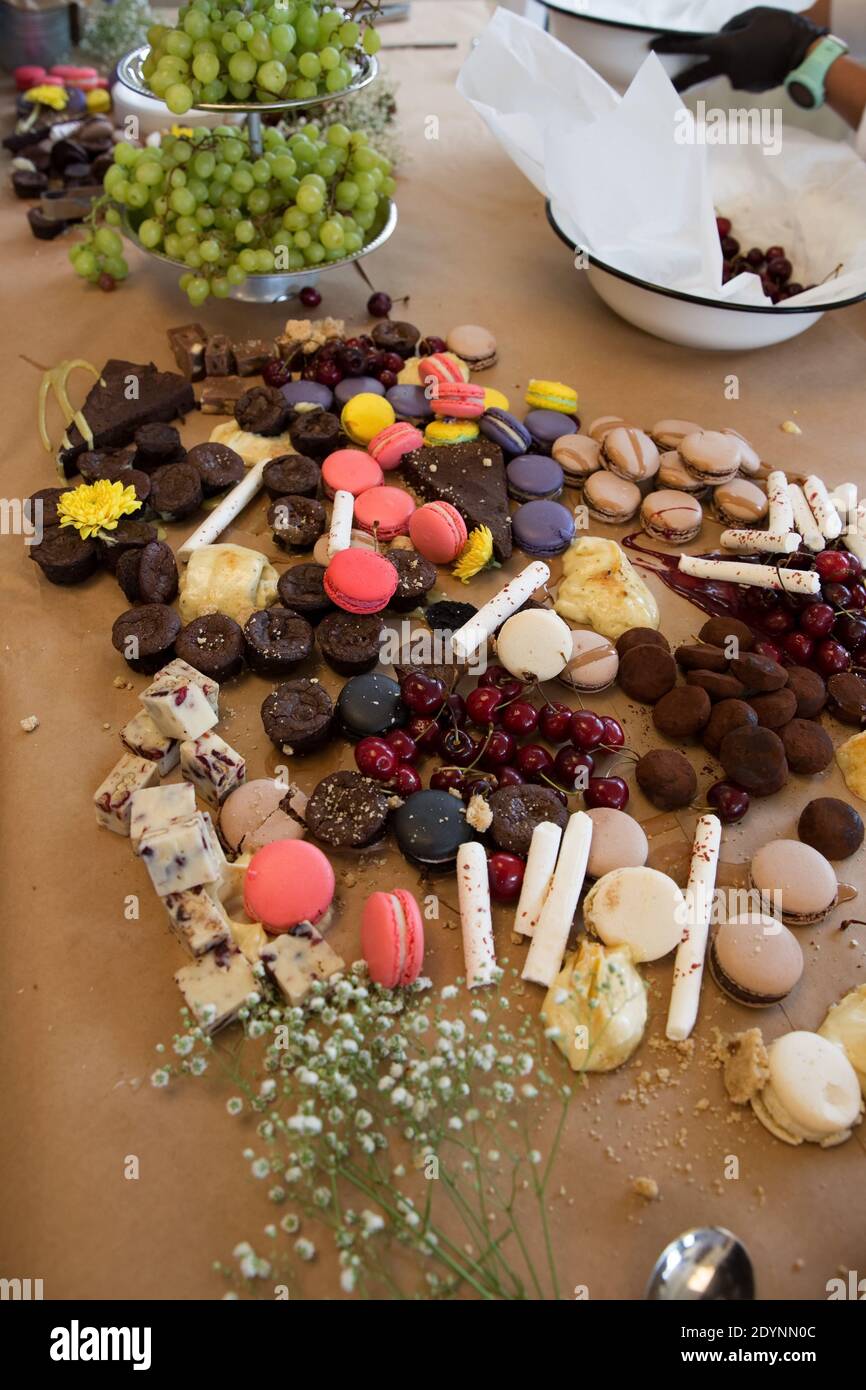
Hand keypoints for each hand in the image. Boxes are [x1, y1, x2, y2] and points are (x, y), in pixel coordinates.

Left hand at [651, 5, 827, 93]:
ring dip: (735, 58)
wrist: (806, 56)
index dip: (671, 46)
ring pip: (727, 67)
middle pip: (696, 75)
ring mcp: (737, 82)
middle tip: (653, 87)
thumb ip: (732, 25)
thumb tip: (721, 36)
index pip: (692, 47)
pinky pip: (742, 71)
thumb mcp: (755, 15)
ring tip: (758, 47)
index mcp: (726, 48)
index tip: (652, 47)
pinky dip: (748, 64)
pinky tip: (765, 56)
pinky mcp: (748, 88)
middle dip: (676, 81)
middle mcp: (727, 70)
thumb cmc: (782, 29)